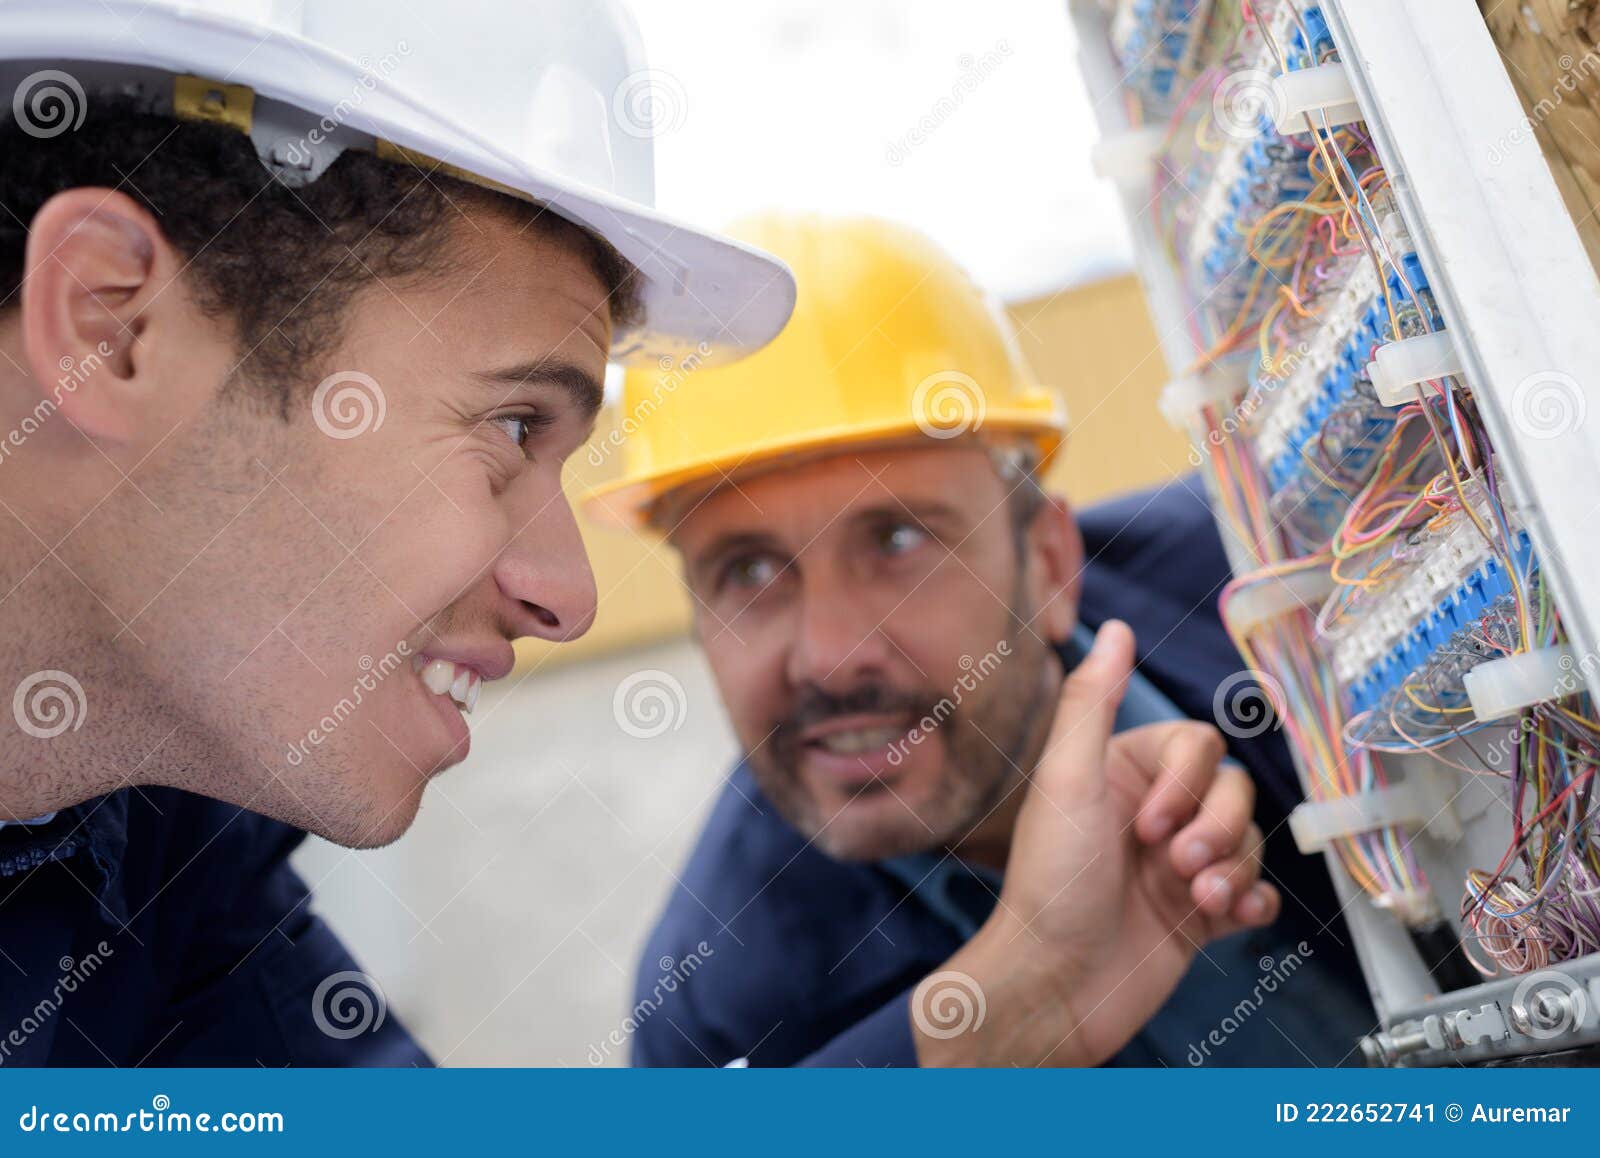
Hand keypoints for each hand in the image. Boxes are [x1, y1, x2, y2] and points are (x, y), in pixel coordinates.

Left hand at [913, 620, 1277, 1065]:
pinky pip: (1256, 893)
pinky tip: (1229, 917)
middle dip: (1218, 828)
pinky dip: (1252, 903)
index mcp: (1121, 773)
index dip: (1189, 782)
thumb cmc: (1052, 881)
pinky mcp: (1198, 917)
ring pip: (1250, 841)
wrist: (1055, 985)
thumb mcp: (1066, 777)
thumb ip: (1096, 699)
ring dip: (1233, 869)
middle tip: (1175, 866)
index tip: (1146, 824)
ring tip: (1196, 900)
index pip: (1200, 745)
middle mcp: (1152, 813)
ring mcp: (1178, 866)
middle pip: (1235, 790)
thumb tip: (1117, 627)